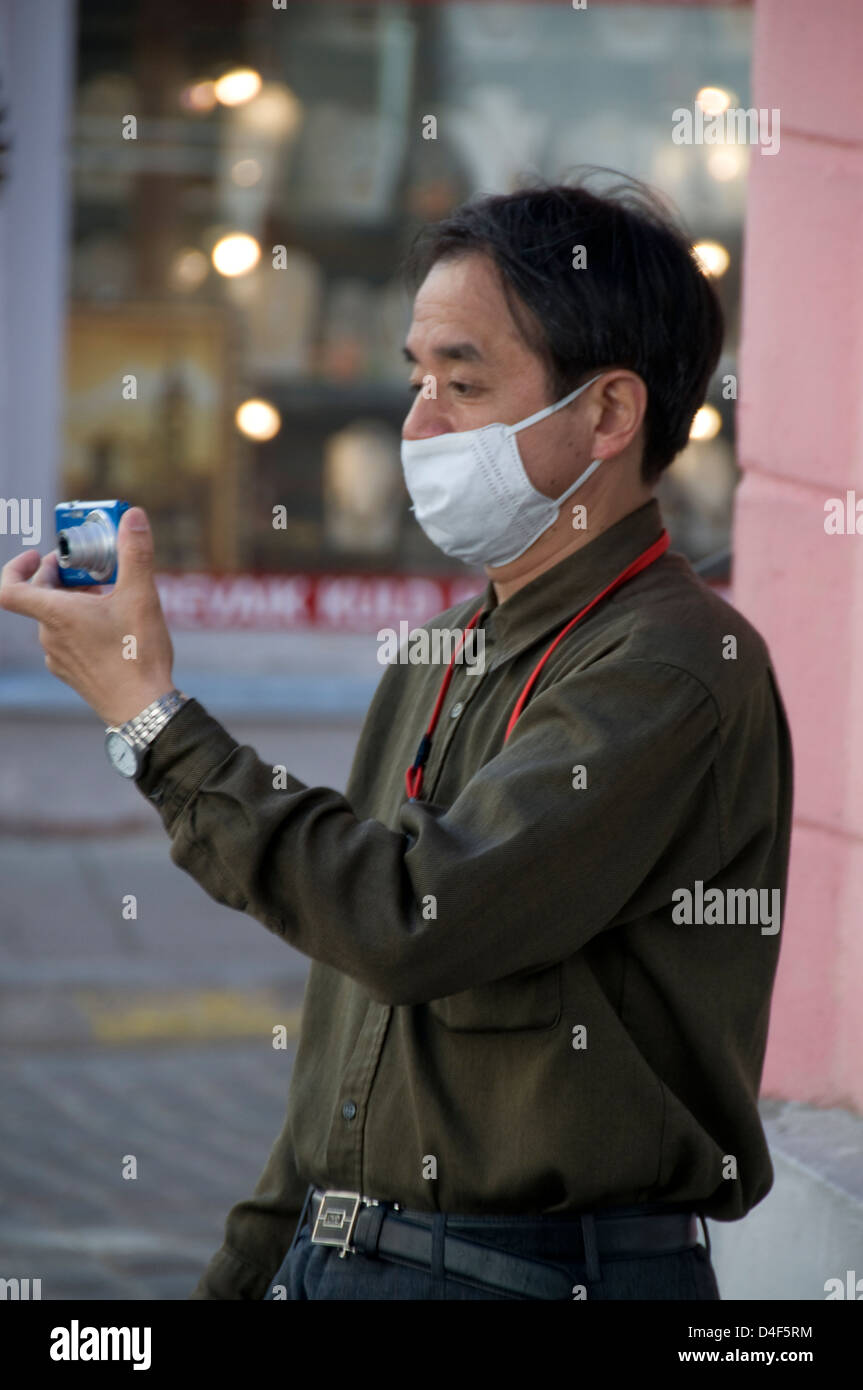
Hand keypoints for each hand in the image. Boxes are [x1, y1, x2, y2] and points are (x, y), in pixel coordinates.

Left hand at [0, 506, 175, 724]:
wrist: (143, 709)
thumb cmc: (138, 655)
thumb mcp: (142, 597)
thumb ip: (135, 553)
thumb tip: (134, 516)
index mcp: (56, 615)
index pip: (10, 588)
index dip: (17, 567)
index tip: (37, 555)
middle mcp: (49, 637)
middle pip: (40, 598)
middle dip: (62, 577)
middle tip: (91, 567)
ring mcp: (58, 658)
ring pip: (55, 620)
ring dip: (74, 602)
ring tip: (109, 596)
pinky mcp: (71, 674)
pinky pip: (67, 641)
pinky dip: (80, 625)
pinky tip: (112, 627)